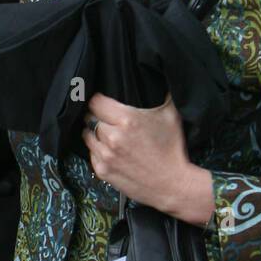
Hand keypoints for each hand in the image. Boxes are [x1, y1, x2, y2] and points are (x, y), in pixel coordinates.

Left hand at [81, 92, 214, 224]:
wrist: (172, 185)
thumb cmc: (172, 149)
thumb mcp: (172, 116)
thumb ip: (163, 94)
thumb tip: (161, 74)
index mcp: (127, 119)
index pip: (96, 102)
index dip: (99, 100)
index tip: (103, 102)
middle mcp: (112, 137)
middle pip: (90, 118)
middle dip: (97, 116)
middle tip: (107, 119)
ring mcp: (105, 155)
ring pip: (87, 135)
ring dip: (94, 133)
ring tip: (107, 135)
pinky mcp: (102, 170)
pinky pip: (91, 153)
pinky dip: (97, 150)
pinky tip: (110, 150)